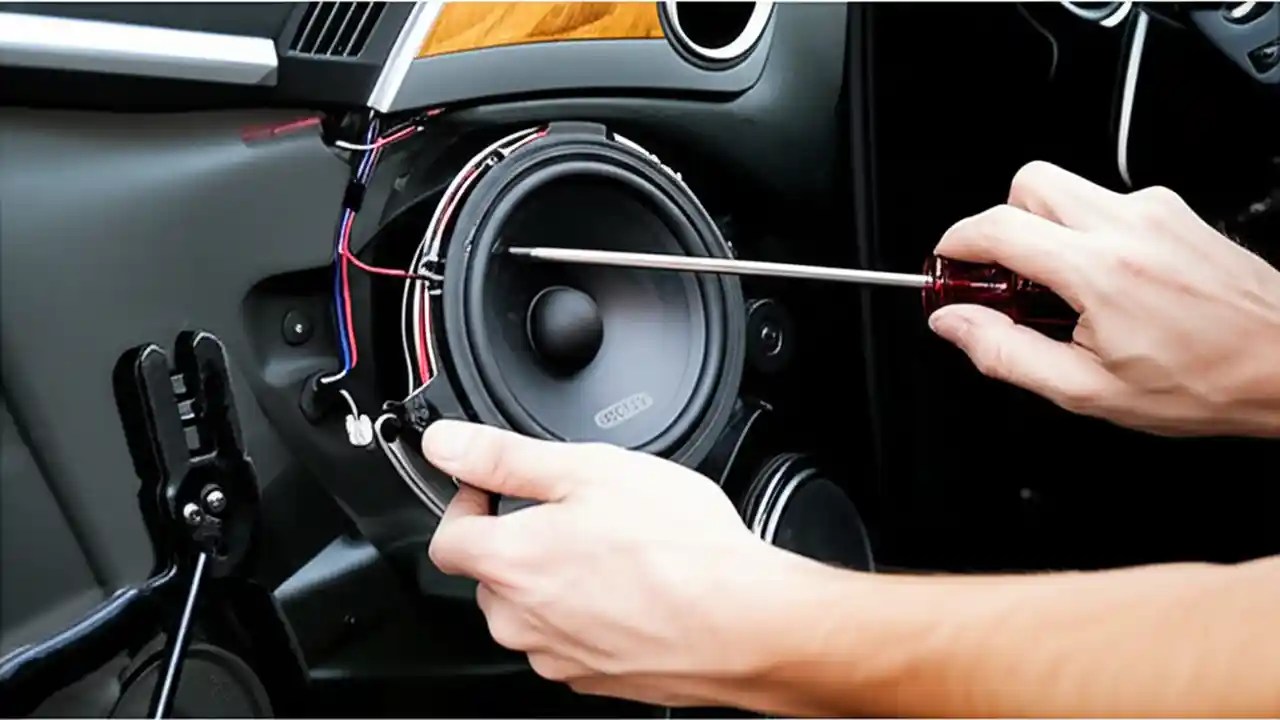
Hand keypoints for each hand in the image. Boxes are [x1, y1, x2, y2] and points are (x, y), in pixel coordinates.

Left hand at [422, 420, 815, 706]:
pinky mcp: (593, 678)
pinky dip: (588, 614)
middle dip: (519, 540)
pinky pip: (569, 639)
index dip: (468, 502)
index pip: (446, 537)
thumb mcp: (590, 470)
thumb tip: (447, 444)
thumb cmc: (679, 549)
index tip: (496, 488)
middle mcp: (521, 620)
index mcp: (509, 562)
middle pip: (491, 574)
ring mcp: (557, 656)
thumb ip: (505, 456)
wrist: (743, 623)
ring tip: (614, 552)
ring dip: (555, 580)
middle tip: (575, 513)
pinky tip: (633, 589)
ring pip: (531, 610)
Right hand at [928, 161, 1279, 436]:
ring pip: (1068, 192)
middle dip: (1003, 225)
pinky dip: (1088, 237)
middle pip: (1028, 184)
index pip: (998, 226)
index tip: (948, 266)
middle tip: (1009, 279)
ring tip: (1065, 292)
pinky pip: (1107, 206)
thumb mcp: (1088, 391)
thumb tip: (955, 325)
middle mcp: (1128, 225)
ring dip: (1047, 232)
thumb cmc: (1206, 382)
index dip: (956, 244)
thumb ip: (1006, 353)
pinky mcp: (1176, 211)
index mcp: (1100, 271)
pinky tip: (1108, 286)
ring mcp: (1156, 211)